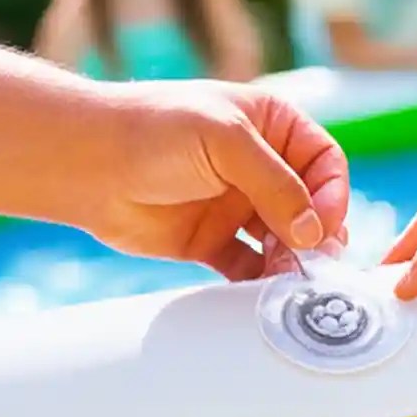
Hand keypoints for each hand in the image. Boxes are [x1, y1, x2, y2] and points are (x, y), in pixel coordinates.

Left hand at [84, 81, 348, 280]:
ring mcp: (235, 204)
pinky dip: (260, 280)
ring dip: (291, 260)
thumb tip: (314, 232)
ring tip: (288, 279)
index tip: (324, 226)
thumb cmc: (153, 130)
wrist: (84, 162)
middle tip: (313, 261)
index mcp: (271, 125)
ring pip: (282, 240)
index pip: (324, 162)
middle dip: (316, 234)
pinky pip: (248, 266)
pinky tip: (263, 291)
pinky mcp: (210, 240)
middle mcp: (258, 165)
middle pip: (309, 206)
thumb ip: (276, 184)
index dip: (332, 194)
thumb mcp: (225, 140)